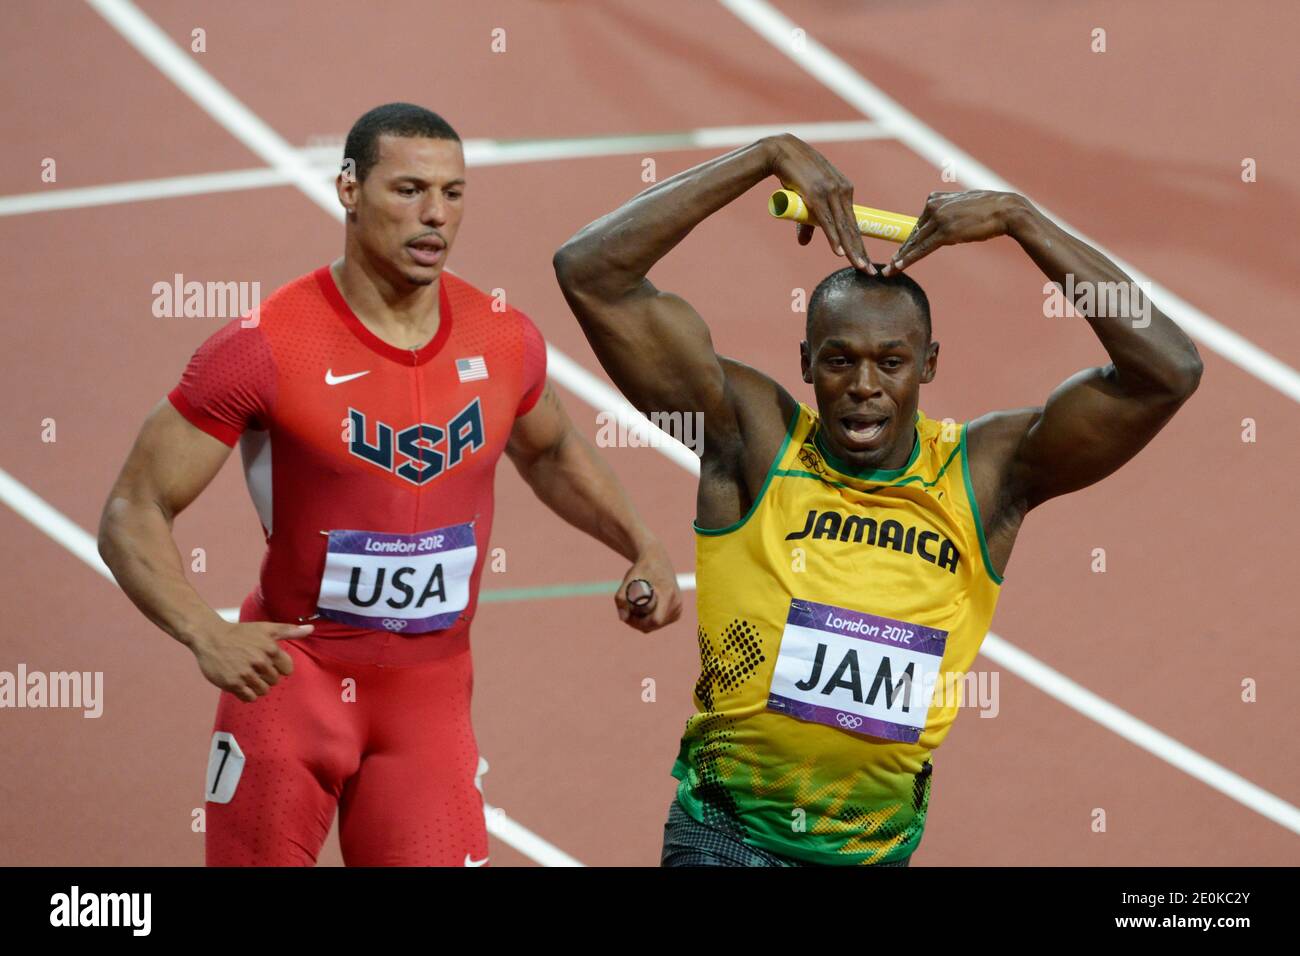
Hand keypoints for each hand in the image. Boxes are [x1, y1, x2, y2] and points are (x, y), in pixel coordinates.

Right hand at [191, 621, 309, 701]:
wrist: (210, 637)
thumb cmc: (240, 633)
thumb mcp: (266, 628)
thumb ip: (289, 630)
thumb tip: (311, 629)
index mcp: (271, 649)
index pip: (287, 670)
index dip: (278, 667)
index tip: (267, 662)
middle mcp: (260, 661)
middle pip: (274, 681)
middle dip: (266, 676)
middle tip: (253, 667)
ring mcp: (246, 673)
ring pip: (263, 691)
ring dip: (257, 686)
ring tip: (247, 674)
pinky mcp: (233, 684)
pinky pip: (249, 698)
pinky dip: (247, 694)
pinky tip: (241, 684)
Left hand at [615, 543, 682, 633]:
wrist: (657, 560)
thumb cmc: (642, 568)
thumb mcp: (629, 579)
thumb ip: (621, 597)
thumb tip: (622, 618)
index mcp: (668, 594)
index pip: (655, 620)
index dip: (638, 622)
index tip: (627, 614)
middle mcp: (676, 603)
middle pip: (654, 625)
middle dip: (638, 623)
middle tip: (626, 612)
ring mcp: (678, 608)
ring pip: (656, 626)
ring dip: (643, 623)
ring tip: (632, 609)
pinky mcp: (677, 611)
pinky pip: (661, 623)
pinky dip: (650, 621)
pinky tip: (642, 611)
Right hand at [765, 134, 873, 272]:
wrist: (782, 152)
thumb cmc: (794, 174)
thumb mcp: (806, 198)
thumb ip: (807, 223)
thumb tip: (805, 244)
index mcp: (844, 190)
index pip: (854, 223)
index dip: (859, 245)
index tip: (865, 262)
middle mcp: (842, 191)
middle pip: (852, 228)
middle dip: (861, 252)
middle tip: (870, 272)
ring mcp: (830, 193)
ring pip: (843, 227)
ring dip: (851, 249)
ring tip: (860, 266)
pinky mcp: (817, 195)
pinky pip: (828, 220)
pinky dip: (834, 237)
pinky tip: (839, 251)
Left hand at [882, 190, 1025, 274]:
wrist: (1006, 210)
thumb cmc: (989, 208)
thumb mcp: (962, 204)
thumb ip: (948, 209)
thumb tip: (942, 219)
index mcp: (935, 198)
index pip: (919, 223)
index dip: (910, 239)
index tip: (900, 251)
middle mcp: (933, 207)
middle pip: (914, 234)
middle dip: (903, 250)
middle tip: (890, 265)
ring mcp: (938, 219)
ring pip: (915, 243)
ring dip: (901, 259)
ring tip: (889, 271)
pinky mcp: (945, 233)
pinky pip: (922, 249)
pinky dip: (908, 259)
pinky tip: (896, 267)